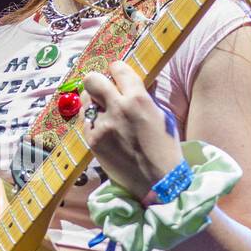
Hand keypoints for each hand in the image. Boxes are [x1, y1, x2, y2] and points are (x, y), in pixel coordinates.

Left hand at [80, 61, 183, 203]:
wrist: (157, 182)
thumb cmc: (165, 148)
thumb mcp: (162, 116)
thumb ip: (145, 97)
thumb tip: (134, 82)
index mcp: (138, 99)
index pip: (118, 69)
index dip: (116, 69)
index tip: (116, 73)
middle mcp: (117, 108)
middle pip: (92, 80)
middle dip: (97, 81)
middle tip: (103, 88)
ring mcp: (102, 125)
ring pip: (85, 100)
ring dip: (93, 102)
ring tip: (105, 112)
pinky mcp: (92, 140)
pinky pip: (85, 121)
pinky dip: (92, 121)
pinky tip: (104, 128)